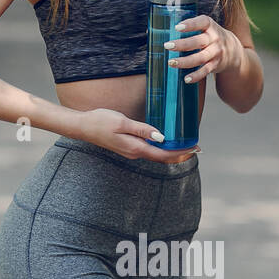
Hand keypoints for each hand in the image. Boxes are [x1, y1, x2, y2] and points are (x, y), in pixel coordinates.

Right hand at [75, 108, 199, 163]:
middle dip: (180, 153)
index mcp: (136, 148)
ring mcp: (130, 150)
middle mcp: (135, 152)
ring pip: (156, 154)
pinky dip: (160, 147)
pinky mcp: (127, 146)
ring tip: (184, 144)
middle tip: (196, 147)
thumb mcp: (123, 123)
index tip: (195, 148)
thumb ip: (142, 129)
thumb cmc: (101, 122)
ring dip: (171, 151)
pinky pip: (149, 149)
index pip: (164, 155)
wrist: (82, 126)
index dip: (181, 153)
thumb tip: (162, 137)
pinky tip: (164, 140)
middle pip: (162, 157)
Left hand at [164, 14, 240, 84]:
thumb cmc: (211, 36)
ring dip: (185, 61)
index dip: (190, 24)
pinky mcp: (215, 64)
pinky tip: (186, 78)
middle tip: (167, 45)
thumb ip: (191, 26)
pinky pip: (205, 71)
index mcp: (210, 25)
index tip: (177, 27)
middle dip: (182, 44)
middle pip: (197, 41)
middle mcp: (214, 38)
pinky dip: (196, 76)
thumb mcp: (206, 26)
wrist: (233, 50)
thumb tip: (163, 28)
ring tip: (171, 62)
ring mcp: (216, 52)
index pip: (201, 22)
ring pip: (200, 57)